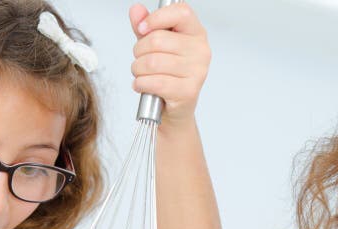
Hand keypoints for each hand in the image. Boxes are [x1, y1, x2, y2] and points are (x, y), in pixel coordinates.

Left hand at [129, 2, 210, 124]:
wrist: (175, 109)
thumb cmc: (167, 75)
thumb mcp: (154, 47)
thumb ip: (145, 27)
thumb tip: (136, 10)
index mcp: (196, 33)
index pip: (181, 12)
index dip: (157, 18)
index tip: (143, 29)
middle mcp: (200, 51)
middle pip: (158, 40)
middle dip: (139, 51)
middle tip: (140, 60)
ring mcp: (197, 72)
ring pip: (153, 62)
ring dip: (138, 70)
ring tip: (141, 74)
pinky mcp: (188, 91)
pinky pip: (155, 82)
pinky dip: (141, 84)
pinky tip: (142, 85)